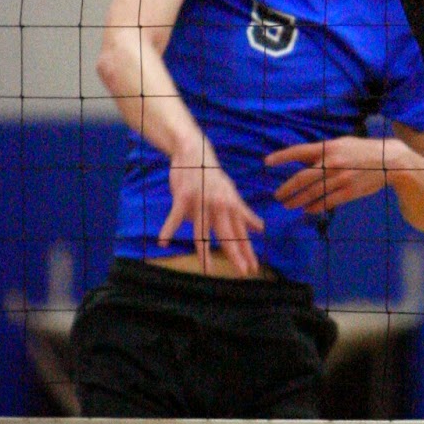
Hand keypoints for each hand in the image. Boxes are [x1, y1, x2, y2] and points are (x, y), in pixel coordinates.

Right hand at [160, 139, 264, 275]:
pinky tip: (163, 242)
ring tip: (207, 269)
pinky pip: (174, 217)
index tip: (253, 268)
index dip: (247, 251)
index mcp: (230, 206)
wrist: (194, 152)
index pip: (241, 233)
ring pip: (202, 231)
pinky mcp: (184, 197)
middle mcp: (219, 206)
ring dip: (205, 252)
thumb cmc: (213, 176)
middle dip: (236, 254)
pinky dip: (168, 229)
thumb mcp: (232, 194)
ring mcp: (201, 202)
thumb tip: (260, 229)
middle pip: (227, 234)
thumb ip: (244, 213)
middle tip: (242, 272)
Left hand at [267, 136, 400, 213]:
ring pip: (313, 193)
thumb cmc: (362, 151)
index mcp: (328, 148)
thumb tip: (301, 161)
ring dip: (297, 200)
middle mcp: (332, 163)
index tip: (267, 162)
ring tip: (288, 205)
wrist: (389, 161)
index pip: (299, 152)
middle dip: (287, 188)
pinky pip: (327, 202)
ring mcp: (341, 178)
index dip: (282, 157)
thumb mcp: (342, 144)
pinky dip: (314, 207)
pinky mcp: (349, 192)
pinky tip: (307, 210)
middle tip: (277, 195)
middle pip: (302, 178)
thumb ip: (322, 152)